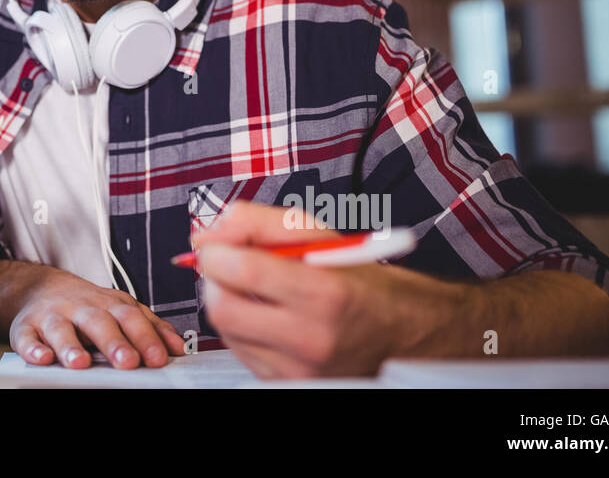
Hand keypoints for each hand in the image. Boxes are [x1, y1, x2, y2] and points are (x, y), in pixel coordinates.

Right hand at [9, 267, 186, 369]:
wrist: (41, 288)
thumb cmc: (87, 305)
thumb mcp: (121, 309)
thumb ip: (150, 327)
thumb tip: (178, 348)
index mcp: (108, 305)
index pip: (130, 318)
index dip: (145, 337)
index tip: (158, 358)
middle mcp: (81, 308)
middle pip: (98, 322)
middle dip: (113, 342)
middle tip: (127, 362)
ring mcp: (52, 317)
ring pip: (60, 329)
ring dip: (70, 346)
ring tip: (80, 363)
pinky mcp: (26, 327)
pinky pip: (26, 337)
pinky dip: (32, 348)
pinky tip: (42, 358)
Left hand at [191, 203, 457, 378]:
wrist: (401, 332)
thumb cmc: (360, 280)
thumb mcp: (318, 236)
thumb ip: (258, 223)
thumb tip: (208, 233)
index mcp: (324, 294)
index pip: (244, 271)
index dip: (215, 252)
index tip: (212, 244)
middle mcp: (311, 339)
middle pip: (223, 309)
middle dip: (213, 281)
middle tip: (226, 265)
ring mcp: (298, 370)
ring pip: (226, 332)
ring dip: (227, 303)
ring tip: (254, 290)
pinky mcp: (288, 384)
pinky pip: (241, 352)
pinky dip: (241, 329)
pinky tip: (264, 315)